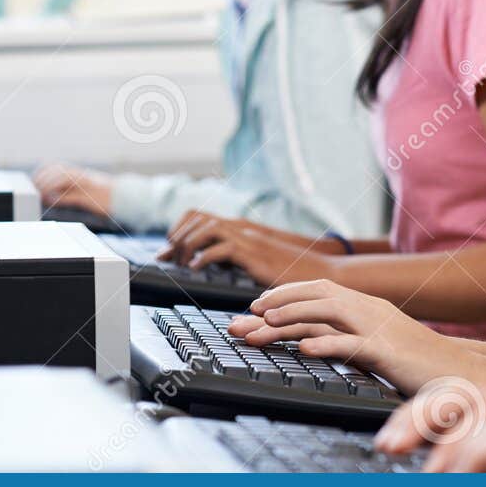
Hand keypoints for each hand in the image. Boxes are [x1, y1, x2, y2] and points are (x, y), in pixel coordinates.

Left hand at [32, 163, 112, 216]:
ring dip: (50, 185)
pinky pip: (73, 196)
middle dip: (44, 178)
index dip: (45, 171)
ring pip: (65, 180)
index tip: (34, 178)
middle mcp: (84, 177)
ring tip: (39, 192)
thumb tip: (49, 197)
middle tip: (33, 186)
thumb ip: (68, 192)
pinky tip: (50, 200)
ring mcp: (88, 186)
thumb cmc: (105, 196)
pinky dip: (60, 197)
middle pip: (60, 172)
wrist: (127, 198)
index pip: (59, 167)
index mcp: (82, 174)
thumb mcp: (86, 191)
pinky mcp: (90, 198)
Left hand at [162, 211, 335, 263]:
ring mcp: (249, 239)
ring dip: (187, 244)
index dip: (179, 228)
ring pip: (207, 228)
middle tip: (167, 256)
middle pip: (197, 217)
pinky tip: (195, 269)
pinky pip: (222, 248)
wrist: (318, 272)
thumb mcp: (254, 260)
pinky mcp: (255, 253)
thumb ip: (232, 255)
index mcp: (239, 228)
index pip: (198, 215)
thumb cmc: (288, 269)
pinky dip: (203, 256)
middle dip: (176, 236)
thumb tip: (207, 261)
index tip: (168, 247)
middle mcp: (241, 229)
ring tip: (180, 262)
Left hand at [226, 279, 453, 391]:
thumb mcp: (381, 342)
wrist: (463, 372)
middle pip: (315, 297)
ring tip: (262, 327)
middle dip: (275, 305)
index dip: (285, 294)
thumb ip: (351, 335)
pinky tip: (304, 348)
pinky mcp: (388, 352)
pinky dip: (326, 343)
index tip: (256, 306)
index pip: (319, 289)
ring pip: (326, 315)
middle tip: (243, 320)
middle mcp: (370, 309)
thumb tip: (314, 337)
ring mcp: (379, 328)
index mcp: (367, 305)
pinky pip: (352, 344)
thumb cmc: (421, 363)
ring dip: (290, 319)